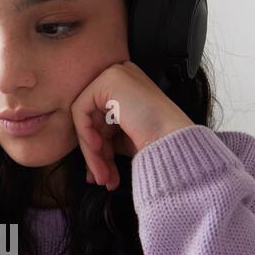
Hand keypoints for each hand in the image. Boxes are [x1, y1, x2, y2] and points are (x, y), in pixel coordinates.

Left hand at [70, 60, 194, 190]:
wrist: (173, 141)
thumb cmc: (157, 142)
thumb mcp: (125, 139)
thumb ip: (105, 138)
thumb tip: (89, 158)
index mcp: (128, 89)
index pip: (101, 119)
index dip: (99, 148)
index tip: (103, 173)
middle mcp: (122, 77)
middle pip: (93, 120)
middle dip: (95, 154)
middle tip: (101, 179)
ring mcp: (115, 75)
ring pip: (86, 119)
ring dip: (92, 153)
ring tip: (102, 176)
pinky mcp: (108, 80)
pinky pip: (81, 111)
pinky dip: (86, 134)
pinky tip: (98, 149)